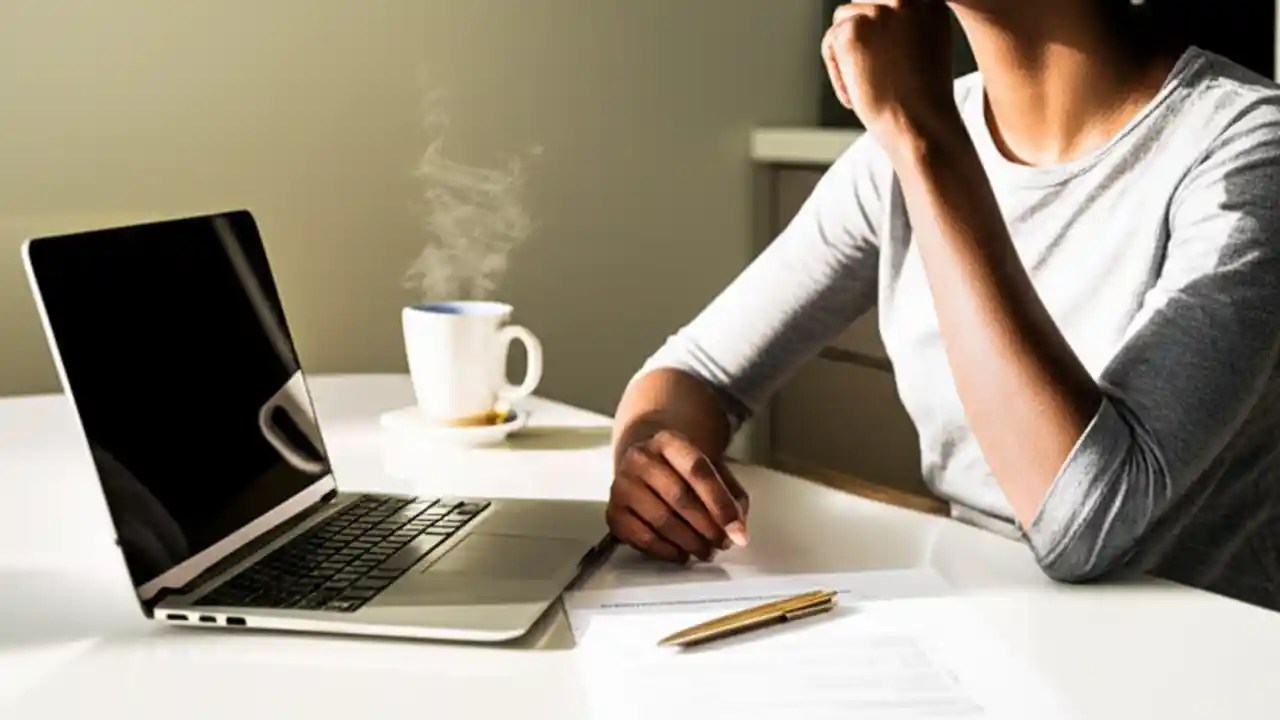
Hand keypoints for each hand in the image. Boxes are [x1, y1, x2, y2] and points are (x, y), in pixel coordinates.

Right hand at [607, 430, 749, 562]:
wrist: (643, 464)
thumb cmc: (682, 471)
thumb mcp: (710, 469)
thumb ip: (730, 494)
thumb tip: (737, 528)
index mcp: (668, 441)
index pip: (698, 471)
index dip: (721, 504)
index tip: (738, 532)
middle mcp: (640, 458)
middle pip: (679, 497)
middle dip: (707, 527)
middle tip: (722, 544)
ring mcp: (622, 485)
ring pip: (661, 520)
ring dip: (689, 542)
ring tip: (706, 551)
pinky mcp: (613, 512)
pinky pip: (641, 538)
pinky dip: (666, 551)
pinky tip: (682, 554)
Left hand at [822, 1, 958, 152]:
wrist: (919, 126)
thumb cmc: (922, 102)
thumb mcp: (926, 50)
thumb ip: (905, 27)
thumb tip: (874, 24)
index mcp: (931, 4)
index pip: (888, 1)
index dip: (879, 28)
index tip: (885, 58)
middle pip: (864, 2)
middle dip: (860, 33)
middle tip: (871, 72)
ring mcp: (880, 11)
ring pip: (844, 19)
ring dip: (848, 52)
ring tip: (869, 86)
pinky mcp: (853, 29)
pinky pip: (831, 42)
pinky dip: (838, 72)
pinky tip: (858, 95)